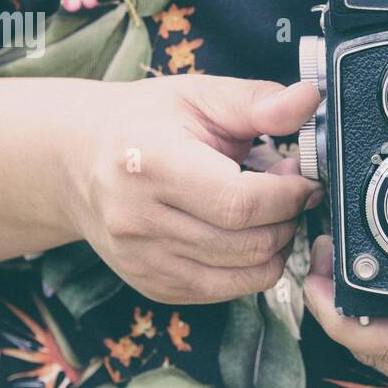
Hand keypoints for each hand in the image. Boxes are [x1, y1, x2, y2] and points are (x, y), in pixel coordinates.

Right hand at [60, 75, 322, 303]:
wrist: (76, 163)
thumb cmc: (143, 124)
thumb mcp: (198, 96)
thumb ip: (258, 102)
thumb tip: (311, 99)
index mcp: (150, 164)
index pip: (239, 202)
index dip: (287, 196)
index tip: (304, 179)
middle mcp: (139, 220)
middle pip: (247, 243)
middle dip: (288, 220)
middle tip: (292, 193)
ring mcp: (143, 261)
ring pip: (244, 274)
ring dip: (277, 245)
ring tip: (272, 212)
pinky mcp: (152, 286)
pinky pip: (225, 291)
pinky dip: (252, 267)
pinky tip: (248, 234)